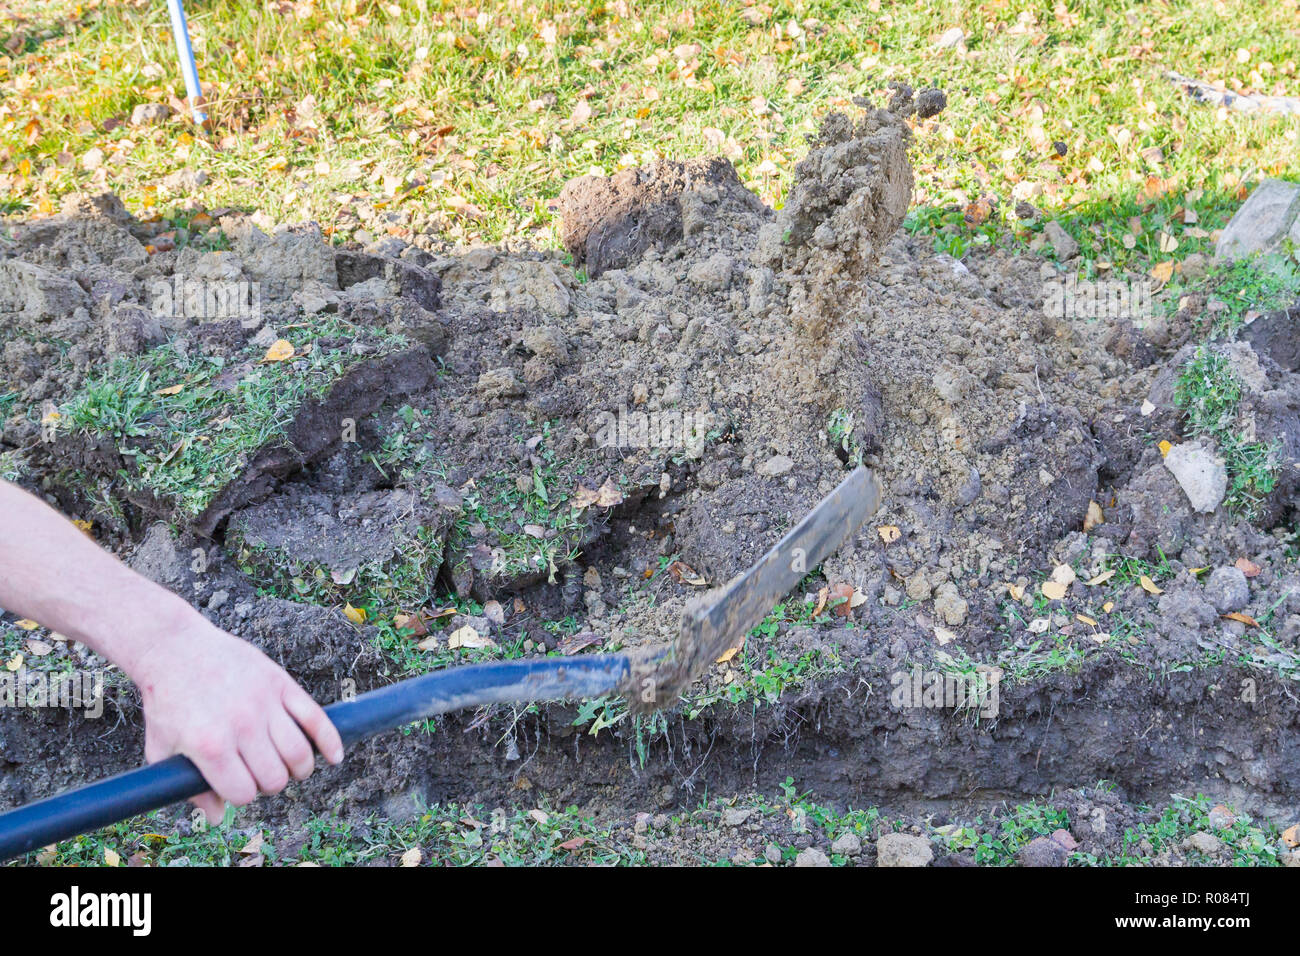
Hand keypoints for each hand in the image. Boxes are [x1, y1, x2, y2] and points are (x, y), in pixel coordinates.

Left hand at [134, 616, 344, 821]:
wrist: (176, 648)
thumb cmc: (167, 703)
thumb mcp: (163, 750)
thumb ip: (188, 787)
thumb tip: (216, 818)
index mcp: (211, 746)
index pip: (244, 793)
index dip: (242, 794)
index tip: (237, 784)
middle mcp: (241, 726)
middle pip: (275, 778)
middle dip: (269, 783)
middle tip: (259, 772)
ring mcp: (264, 704)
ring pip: (299, 754)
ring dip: (299, 769)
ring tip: (291, 766)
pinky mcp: (280, 684)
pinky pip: (315, 718)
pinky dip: (330, 742)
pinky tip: (335, 756)